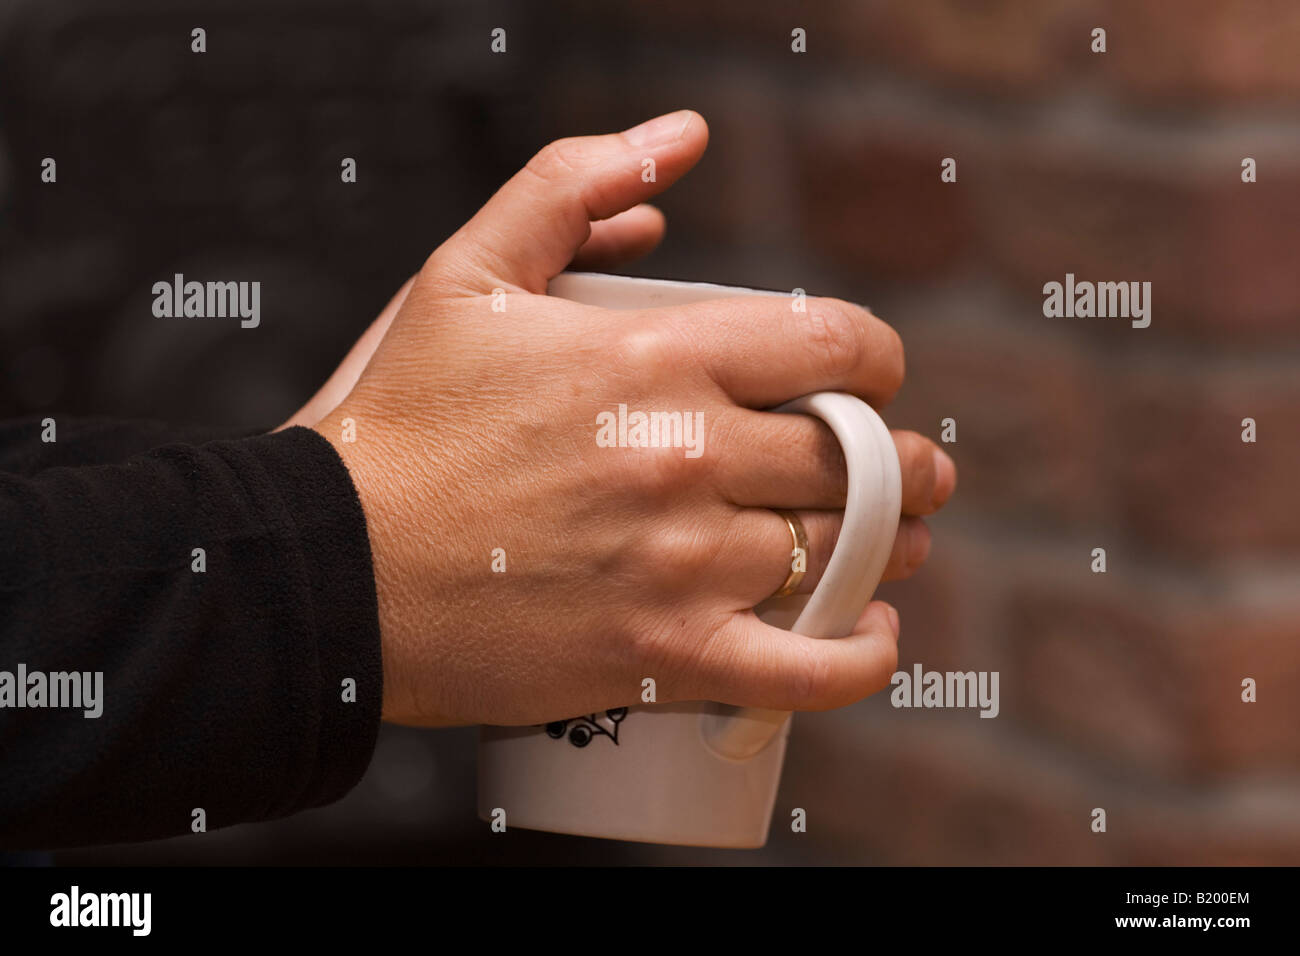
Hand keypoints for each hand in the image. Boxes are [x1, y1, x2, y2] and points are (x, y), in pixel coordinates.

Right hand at [313, 110, 955, 726]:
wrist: (332, 567)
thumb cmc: (401, 423)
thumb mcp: (467, 272)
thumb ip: (571, 185)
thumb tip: (674, 141)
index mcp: (655, 358)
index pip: (832, 343)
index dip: (876, 358)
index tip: (871, 377)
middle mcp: (685, 457)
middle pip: (856, 453)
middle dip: (901, 457)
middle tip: (904, 467)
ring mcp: (678, 563)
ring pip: (843, 550)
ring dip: (886, 541)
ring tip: (886, 538)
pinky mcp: (661, 655)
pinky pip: (807, 669)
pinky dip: (862, 656)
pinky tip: (876, 633)